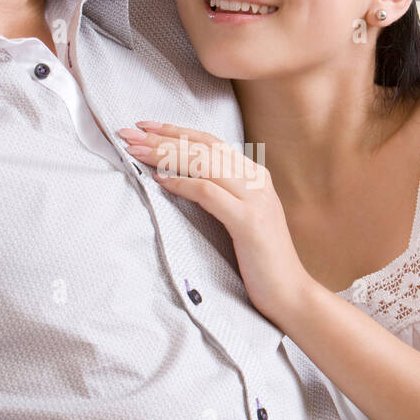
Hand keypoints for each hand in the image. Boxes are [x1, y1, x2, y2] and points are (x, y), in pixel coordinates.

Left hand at [117, 121, 311, 325]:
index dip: (177, 131)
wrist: (290, 292)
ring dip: (166, 154)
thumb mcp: (242, 217)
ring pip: (204, 163)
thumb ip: (223, 194)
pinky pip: (209, 193)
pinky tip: (161, 180)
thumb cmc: (260, 259)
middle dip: (163, 138)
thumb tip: (181, 178)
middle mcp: (256, 180)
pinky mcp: (248, 222)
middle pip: (203, 148)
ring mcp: (255, 199)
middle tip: (130, 133)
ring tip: (136, 151)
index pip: (211, 142)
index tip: (146, 126)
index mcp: (255, 176)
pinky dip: (182, 183)